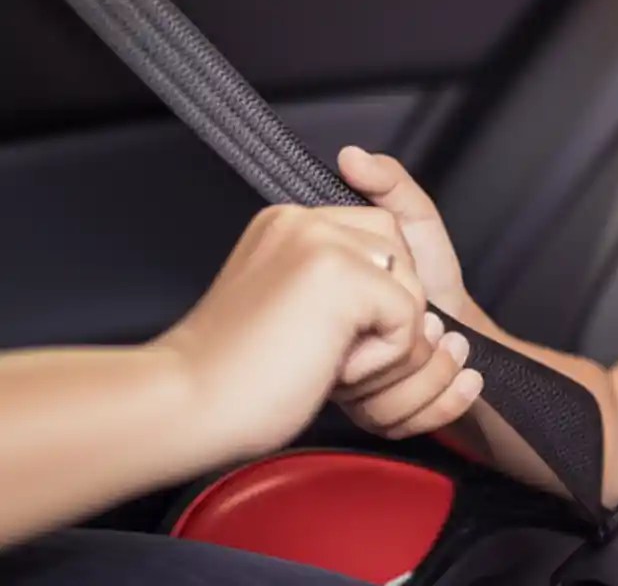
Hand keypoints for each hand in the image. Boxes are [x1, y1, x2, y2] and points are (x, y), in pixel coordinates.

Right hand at [150, 204, 430, 459]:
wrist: (188, 406)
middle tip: (329, 356)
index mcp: (291, 225)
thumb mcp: (292, 313)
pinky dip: (381, 363)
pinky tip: (328, 369)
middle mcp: (306, 221)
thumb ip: (338, 289)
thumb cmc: (237, 377)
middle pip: (406, 260)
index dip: (378, 295)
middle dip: (389, 320)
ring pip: (414, 292)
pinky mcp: (342, 274)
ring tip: (323, 363)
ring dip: (386, 348)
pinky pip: (409, 322)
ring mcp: (322, 241)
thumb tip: (419, 309)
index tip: (329, 338)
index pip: (381, 236)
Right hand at [335, 147, 484, 439]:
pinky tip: (468, 381)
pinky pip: (395, 419)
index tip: (415, 294)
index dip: (386, 291)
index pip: (341, 289)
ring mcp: (342, 378)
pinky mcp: (372, 416)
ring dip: (431, 375)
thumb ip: (390, 189)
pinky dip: (442, 401)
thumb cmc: (441, 287)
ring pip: (373, 392)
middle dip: (411, 341)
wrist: (474, 350)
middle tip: (438, 327)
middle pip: (354, 345)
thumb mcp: (415, 226)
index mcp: (322, 283)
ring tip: (456, 352)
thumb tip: (351, 156)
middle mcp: (321, 333)